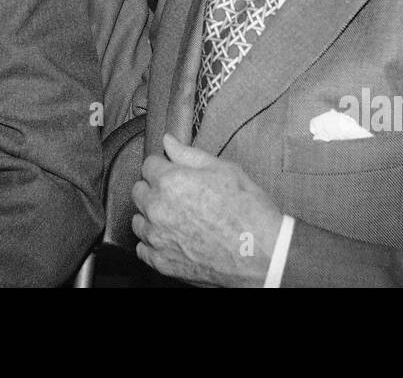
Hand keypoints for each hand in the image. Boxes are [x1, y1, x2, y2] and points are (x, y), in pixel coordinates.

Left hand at [130, 134, 282, 286]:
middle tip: (179, 195)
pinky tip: (173, 238)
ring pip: (139, 220)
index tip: (174, 173)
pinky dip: (154, 243)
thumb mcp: (225, 170)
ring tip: (177, 218)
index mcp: (171, 182)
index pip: (148, 165)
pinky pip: (143, 248)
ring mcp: (158, 238)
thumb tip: (168, 141)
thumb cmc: (249, 212)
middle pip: (139, 191)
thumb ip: (189, 155)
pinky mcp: (162, 262)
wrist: (264, 254)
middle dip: (155, 189)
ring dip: (152, 216)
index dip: (164, 167)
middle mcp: (158, 209)